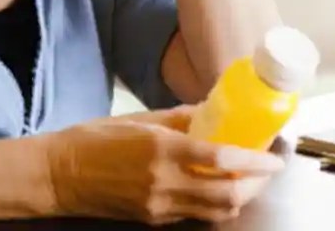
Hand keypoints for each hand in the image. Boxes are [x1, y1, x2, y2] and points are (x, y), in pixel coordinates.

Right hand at [43, 105, 284, 225]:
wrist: (60, 175)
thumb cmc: (95, 139)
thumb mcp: (140, 119)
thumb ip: (180, 118)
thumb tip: (214, 113)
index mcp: (162, 150)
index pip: (222, 160)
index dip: (256, 161)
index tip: (274, 156)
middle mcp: (164, 183)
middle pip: (228, 195)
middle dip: (256, 184)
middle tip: (265, 169)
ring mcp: (159, 207)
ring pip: (216, 211)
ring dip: (238, 197)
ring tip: (245, 179)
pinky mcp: (153, 220)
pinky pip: (194, 215)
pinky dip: (213, 204)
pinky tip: (214, 187)